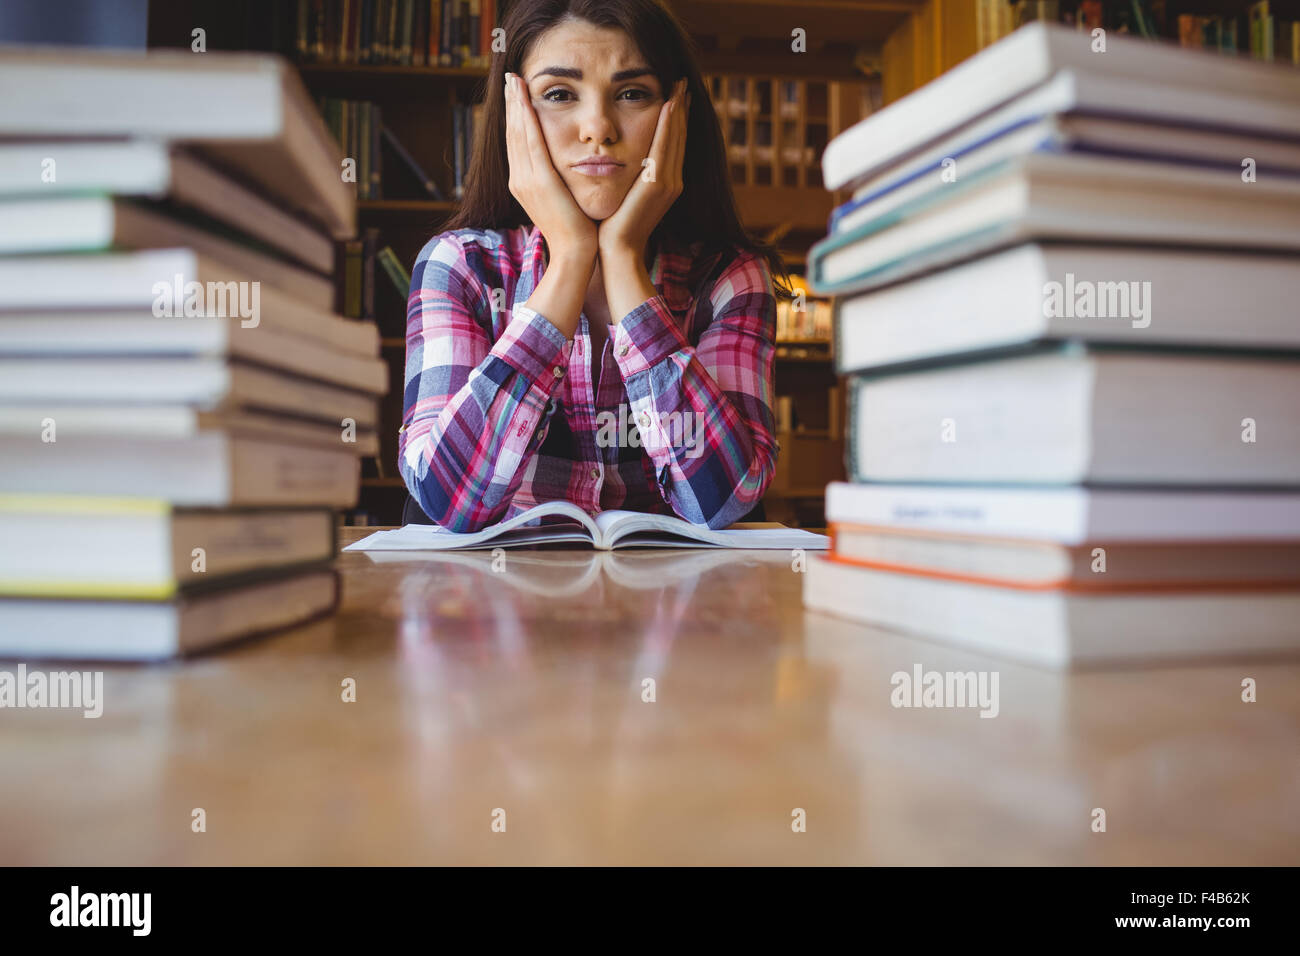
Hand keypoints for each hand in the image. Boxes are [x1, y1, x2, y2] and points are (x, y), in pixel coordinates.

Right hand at [504, 72, 597, 264]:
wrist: (577, 253)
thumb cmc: (578, 228)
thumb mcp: (563, 198)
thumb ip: (558, 179)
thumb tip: (564, 163)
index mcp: (523, 183)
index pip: (517, 141)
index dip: (515, 115)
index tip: (516, 92)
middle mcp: (519, 179)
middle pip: (512, 133)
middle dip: (511, 103)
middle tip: (511, 77)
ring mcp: (526, 180)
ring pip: (518, 133)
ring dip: (515, 104)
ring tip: (514, 80)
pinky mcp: (539, 181)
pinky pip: (531, 142)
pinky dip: (527, 119)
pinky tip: (526, 99)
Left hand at [597, 79, 687, 260]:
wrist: (616, 252)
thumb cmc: (613, 227)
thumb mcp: (625, 195)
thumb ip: (630, 177)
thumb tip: (621, 159)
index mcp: (665, 184)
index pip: (673, 144)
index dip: (675, 119)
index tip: (674, 95)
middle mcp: (673, 181)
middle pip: (679, 136)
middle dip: (681, 108)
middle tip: (681, 81)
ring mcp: (668, 183)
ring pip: (675, 138)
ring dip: (678, 110)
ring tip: (678, 85)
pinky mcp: (658, 185)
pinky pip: (665, 147)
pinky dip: (668, 125)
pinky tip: (667, 105)